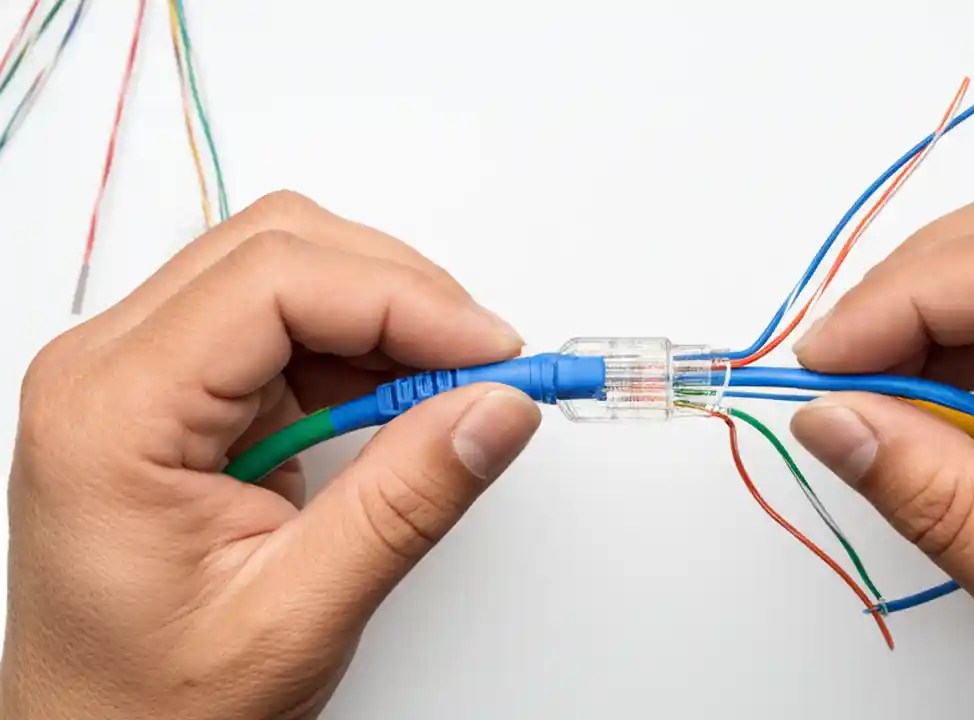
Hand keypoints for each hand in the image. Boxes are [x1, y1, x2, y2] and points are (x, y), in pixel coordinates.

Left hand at [2, 192, 541, 718]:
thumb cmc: (151, 701)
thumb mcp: (295, 615)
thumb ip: (405, 502)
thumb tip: (496, 410)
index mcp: (112, 414)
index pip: (274, 282)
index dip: (403, 300)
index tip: (493, 354)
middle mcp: (110, 371)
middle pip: (278, 249)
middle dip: (400, 293)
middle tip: (484, 368)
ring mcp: (141, 374)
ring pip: (287, 272)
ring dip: (386, 319)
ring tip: (449, 395)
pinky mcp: (181, 391)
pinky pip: (284, 324)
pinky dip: (362, 350)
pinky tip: (399, 406)